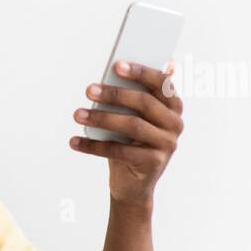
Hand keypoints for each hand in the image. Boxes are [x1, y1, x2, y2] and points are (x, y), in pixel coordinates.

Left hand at [70, 59, 182, 207]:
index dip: (140, 72)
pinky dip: (94, 146)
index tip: (116, 65)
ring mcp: (167, 144)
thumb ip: (129, 98)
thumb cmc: (129, 143)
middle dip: (114, 95)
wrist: (132, 184)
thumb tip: (114, 70)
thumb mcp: (130, 118)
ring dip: (101, 118)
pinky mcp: (154, 162)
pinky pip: (120, 150)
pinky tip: (75, 141)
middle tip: (89, 90)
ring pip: (132, 125)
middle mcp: (175, 123)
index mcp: (173, 106)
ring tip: (77, 115)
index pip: (162, 83)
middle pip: (144, 103)